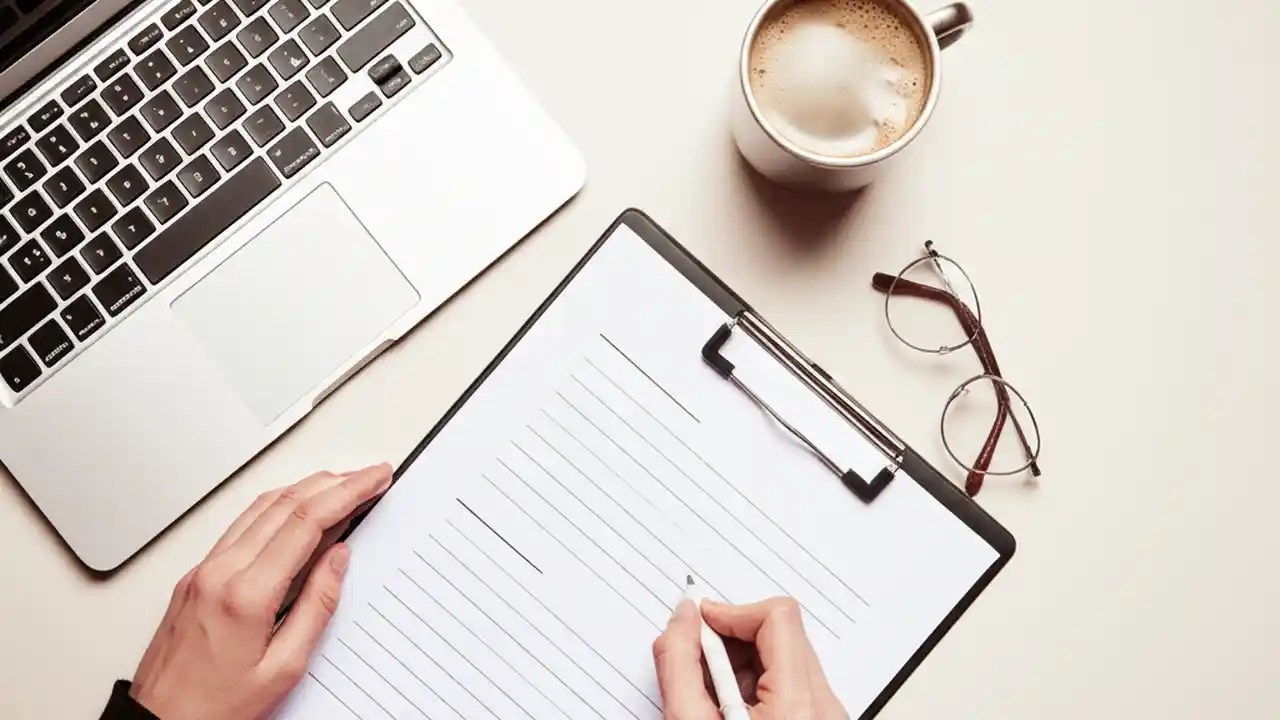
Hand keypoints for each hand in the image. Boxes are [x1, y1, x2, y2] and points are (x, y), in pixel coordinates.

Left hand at [129, 464, 393, 719]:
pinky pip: (242, 526)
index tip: (373, 481)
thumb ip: (316, 607)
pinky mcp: (194, 576)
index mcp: (245, 594)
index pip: (305, 523)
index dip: (346, 494)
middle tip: (367, 476)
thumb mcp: (283, 668)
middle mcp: (219, 573)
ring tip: (340, 484)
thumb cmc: (214, 709)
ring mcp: (202, 571)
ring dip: (305, 488)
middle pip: (284, 504)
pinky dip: (277, 507)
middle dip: (333, 483)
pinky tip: (295, 509)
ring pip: (260, 508)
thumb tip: (337, 558)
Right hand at [653, 597, 849, 719]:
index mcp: (797, 707)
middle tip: (698, 659)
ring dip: (742, 663)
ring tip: (713, 694)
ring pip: (785, 656)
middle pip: (781, 634)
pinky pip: (791, 681)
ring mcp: (827, 715)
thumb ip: (680, 665)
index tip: (701, 621)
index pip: (778, 617)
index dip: (732, 612)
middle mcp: (824, 708)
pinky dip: (756, 683)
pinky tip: (731, 707)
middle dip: (732, 639)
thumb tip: (682, 617)